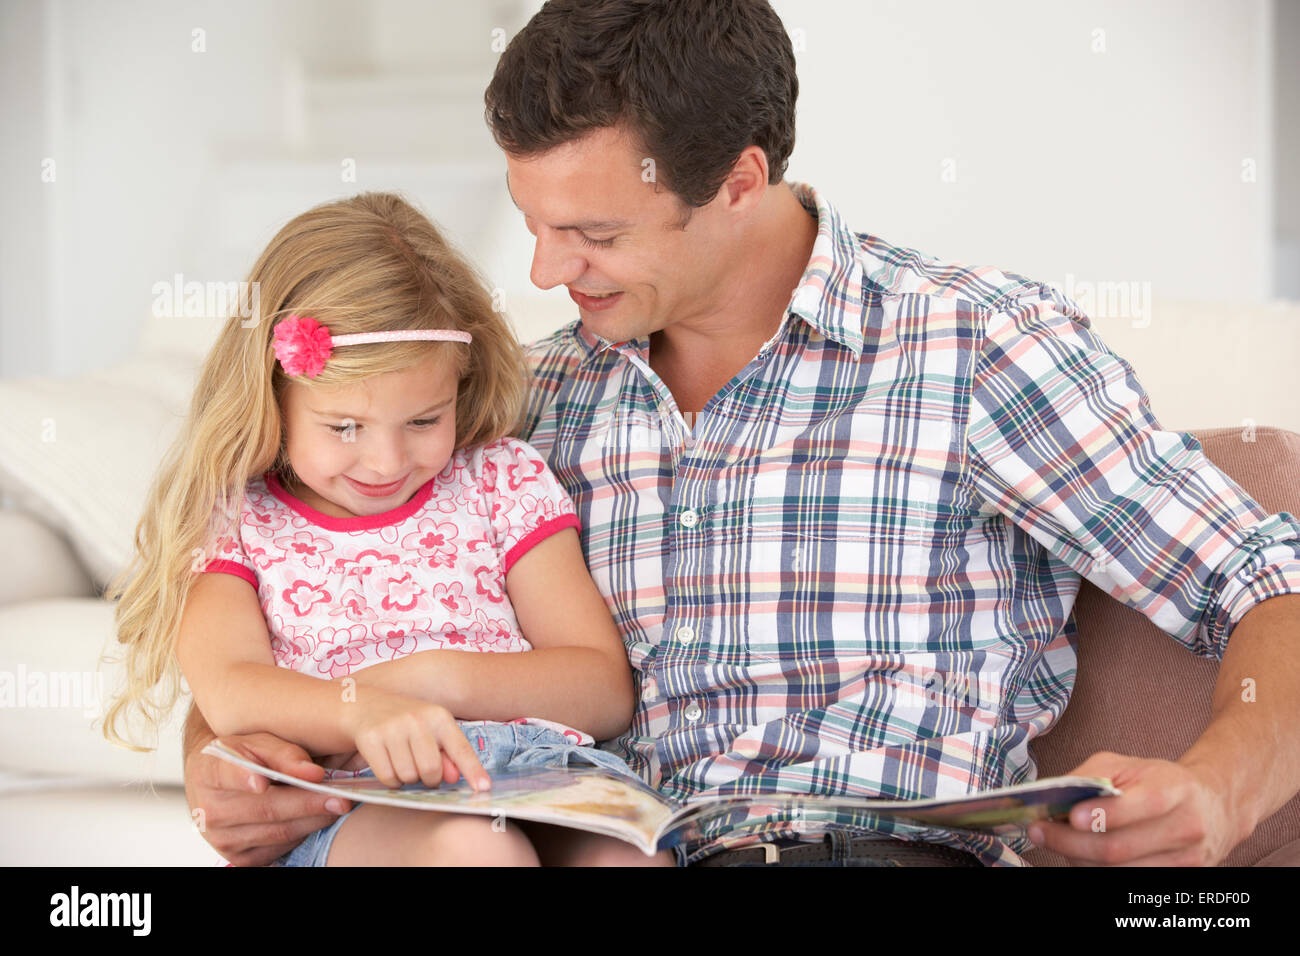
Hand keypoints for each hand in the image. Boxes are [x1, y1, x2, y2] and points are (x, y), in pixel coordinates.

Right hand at [184, 730, 352, 866]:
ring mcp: (222, 839)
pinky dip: (303, 832)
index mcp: (208, 772)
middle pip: (267, 809)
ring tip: (337, 804)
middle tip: (341, 797)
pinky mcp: (238, 858)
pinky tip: (316, 816)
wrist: (214, 780)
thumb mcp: (258, 741)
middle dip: (308, 803)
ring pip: (279, 832)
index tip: (262, 781)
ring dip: (313, 819)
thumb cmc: (242, 754)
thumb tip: (314, 774)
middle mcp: (209, 811)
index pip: (226, 774)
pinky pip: (280, 848)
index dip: (244, 777)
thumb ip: (284, 753)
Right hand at [342, 690, 490, 791]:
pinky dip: (390, 780)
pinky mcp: (371, 738)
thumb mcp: (431, 731)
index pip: (461, 749)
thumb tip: (454, 778)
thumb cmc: (406, 723)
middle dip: (429, 779)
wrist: (365, 705)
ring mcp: (393, 728)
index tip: (484, 788)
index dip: (473, 771)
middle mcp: (417, 719)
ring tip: (403, 761)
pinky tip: (388, 763)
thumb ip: (447, 755)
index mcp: (439, 717)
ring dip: (407, 779)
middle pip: (431, 770)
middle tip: (423, 771)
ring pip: (408, 776)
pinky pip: (388, 777)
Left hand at [1026, 751, 1244, 865]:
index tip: (1068, 815)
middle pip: (1119, 848)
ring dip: (1079, 859)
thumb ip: (1089, 776)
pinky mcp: (1180, 878)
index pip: (1137, 805)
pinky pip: (1129, 881)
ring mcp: (1184, 860)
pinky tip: (1080, 855)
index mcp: (1173, 790)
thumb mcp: (1126, 765)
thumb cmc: (1160, 781)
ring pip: (1120, 871)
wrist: (1213, 806)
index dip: (1100, 814)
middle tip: (1040, 832)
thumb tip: (1051, 797)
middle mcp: (1184, 828)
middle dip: (1071, 843)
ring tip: (1056, 842)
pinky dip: (1097, 869)